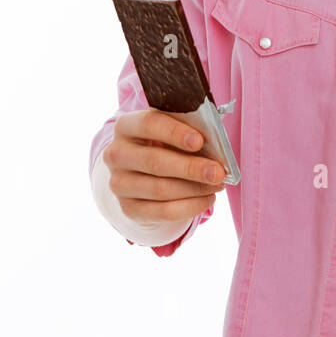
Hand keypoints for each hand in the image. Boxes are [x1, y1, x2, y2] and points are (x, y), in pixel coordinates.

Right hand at [102, 109, 227, 224]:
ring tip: (218, 185)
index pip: (149, 124)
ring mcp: (119, 184)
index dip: (175, 132)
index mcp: (126, 127)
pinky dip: (190, 206)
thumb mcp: (171, 129)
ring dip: (195, 188)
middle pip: (154, 161)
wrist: (140, 171)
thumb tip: (214, 145)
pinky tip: (208, 198)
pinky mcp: (129, 208)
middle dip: (191, 167)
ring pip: (160, 189)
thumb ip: (187, 131)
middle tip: (219, 172)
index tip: (199, 141)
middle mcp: (116, 155)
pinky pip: (163, 211)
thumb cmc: (163, 143)